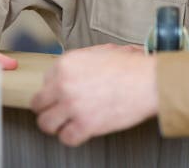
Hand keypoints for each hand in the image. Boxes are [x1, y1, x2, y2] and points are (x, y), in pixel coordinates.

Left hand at [31, 44, 158, 146]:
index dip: (56, 88)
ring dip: (56, 124)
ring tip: (66, 123)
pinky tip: (81, 130)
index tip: (64, 93)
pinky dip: (72, 136)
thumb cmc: (132, 66)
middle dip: (49, 107)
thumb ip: (82, 59)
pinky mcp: (85, 125)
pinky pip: (65, 138)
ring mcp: (73, 106)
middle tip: (60, 110)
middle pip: (39, 104)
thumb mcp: (103, 51)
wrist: (149, 81)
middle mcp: (64, 84)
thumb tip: (72, 69)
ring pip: (46, 123)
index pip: (45, 81)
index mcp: (67, 64)